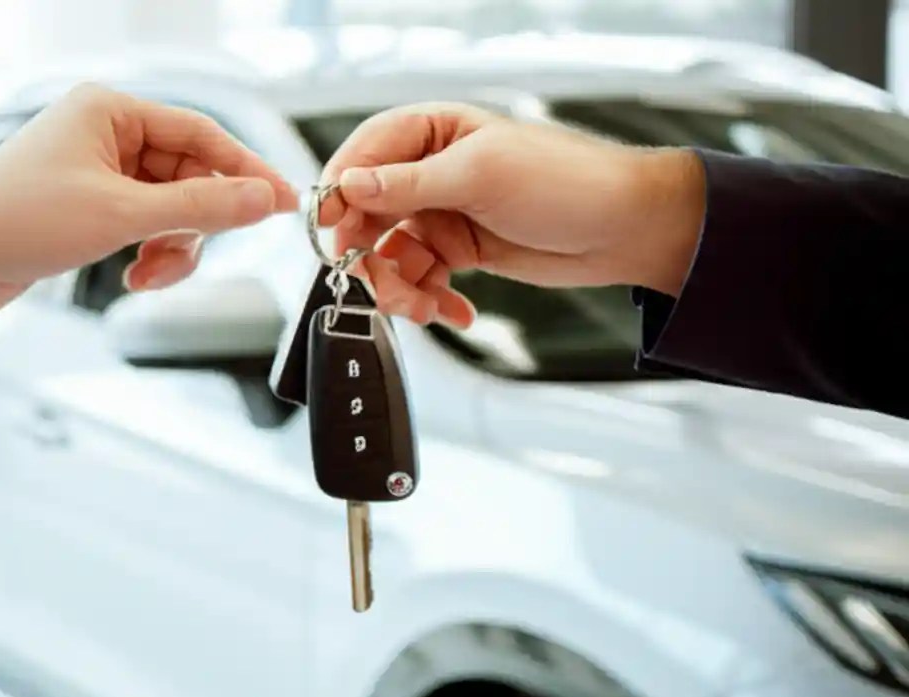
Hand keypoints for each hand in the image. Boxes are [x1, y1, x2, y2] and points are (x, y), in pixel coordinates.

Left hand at [0, 83, 295, 355]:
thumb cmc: (13, 220)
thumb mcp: (121, 215)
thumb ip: (201, 207)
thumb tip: (263, 199)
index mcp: (110, 110)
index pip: (201, 134)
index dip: (247, 171)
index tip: (284, 203)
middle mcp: (104, 134)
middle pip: (189, 174)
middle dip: (196, 223)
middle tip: (202, 252)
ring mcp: (96, 172)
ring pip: (170, 208)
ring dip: (172, 246)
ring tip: (150, 273)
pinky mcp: (88, 208)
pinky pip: (145, 226)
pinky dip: (150, 253)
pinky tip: (134, 276)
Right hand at [319, 102, 705, 327]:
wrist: (624, 229)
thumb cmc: (568, 182)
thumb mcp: (481, 175)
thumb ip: (409, 182)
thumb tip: (350, 184)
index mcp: (435, 131)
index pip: (365, 154)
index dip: (339, 187)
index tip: (326, 222)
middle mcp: (432, 172)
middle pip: (368, 213)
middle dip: (370, 254)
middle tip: (382, 285)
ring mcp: (443, 213)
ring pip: (390, 255)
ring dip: (401, 288)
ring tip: (426, 308)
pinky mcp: (458, 251)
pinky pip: (421, 279)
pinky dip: (431, 300)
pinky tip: (453, 311)